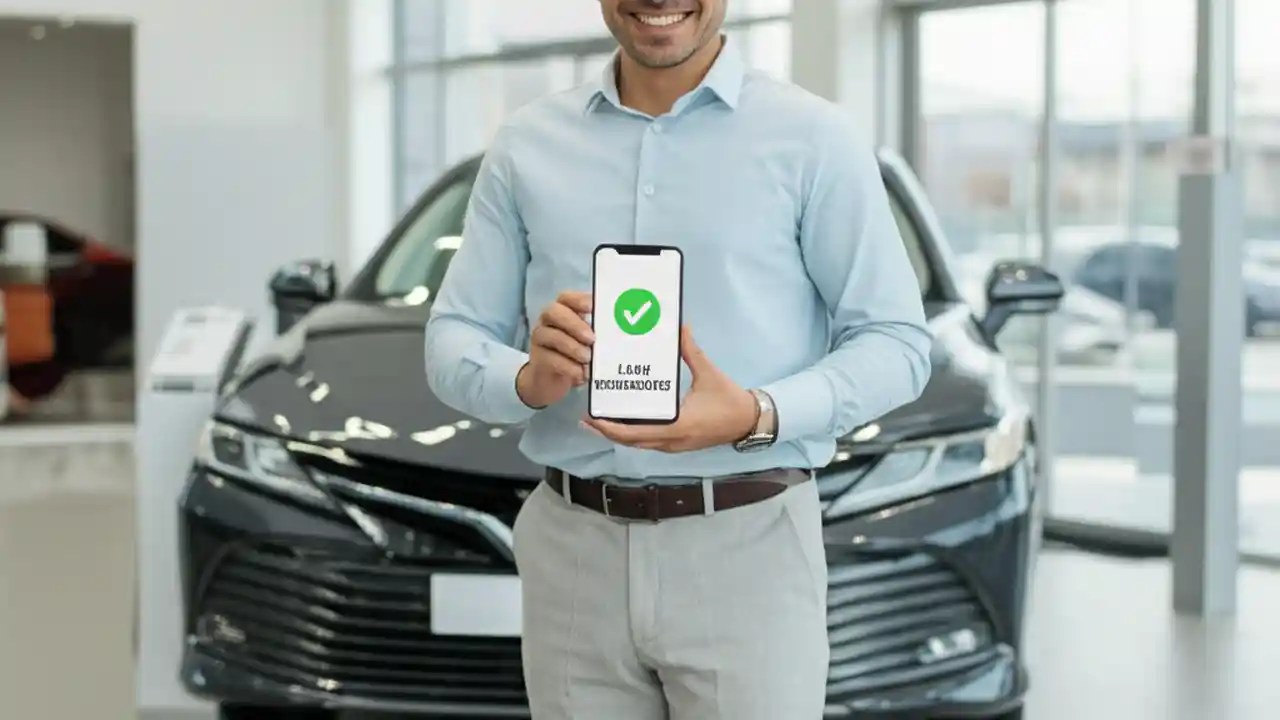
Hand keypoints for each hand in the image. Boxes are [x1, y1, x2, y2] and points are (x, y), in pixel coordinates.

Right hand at [517, 291, 593, 408]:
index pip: (566, 298)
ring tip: (587, 359)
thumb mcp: (590, 343)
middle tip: (591, 339)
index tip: (592, 307)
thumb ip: (599, 333)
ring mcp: (540, 339)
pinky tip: (580, 374)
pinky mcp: (537, 359)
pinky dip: (567, 366)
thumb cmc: (578, 356)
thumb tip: (620, 330)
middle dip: (573, 323)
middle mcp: (548, 321)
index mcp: (564, 312)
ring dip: (571, 347)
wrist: (553, 382)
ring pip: (549, 335)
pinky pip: (548, 358)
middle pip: (553, 312)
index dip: (578, 299)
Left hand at [582, 325, 758, 452]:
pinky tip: (624, 420)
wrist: (749, 421)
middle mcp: (671, 441)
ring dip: (618, 434)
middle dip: (606, 431)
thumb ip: (691, 351)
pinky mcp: (677, 443)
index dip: (610, 428)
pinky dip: (633, 434)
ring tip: (599, 419)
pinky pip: (648, 442)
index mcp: (677, 426)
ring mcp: (674, 445)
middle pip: (630, 442)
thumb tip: (679, 327)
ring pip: (638, 445)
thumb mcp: (709, 373)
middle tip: (586, 418)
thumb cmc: (730, 400)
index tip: (592, 417)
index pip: (634, 434)